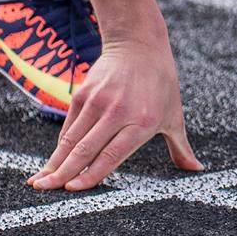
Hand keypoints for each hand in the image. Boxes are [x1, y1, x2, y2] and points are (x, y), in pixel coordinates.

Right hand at [29, 40, 202, 191]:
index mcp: (142, 121)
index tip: (72, 190)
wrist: (139, 43)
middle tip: (45, 191)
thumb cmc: (161, 83)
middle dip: (63, 174)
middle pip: (85, 149)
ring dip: (54, 162)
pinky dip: (59, 146)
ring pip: (71, 139)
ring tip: (39, 182)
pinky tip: (51, 162)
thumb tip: (196, 171)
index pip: (112, 154)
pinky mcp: (83, 93)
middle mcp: (118, 111)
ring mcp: (98, 101)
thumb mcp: (174, 115)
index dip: (91, 174)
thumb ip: (181, 147)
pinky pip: (69, 126)